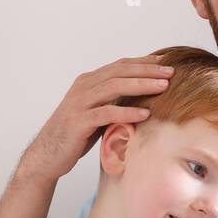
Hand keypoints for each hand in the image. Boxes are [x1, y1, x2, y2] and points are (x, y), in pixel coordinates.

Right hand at [17, 55, 173, 184]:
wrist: (47, 155)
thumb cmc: (76, 134)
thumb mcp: (97, 112)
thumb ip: (113, 100)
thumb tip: (142, 96)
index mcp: (88, 82)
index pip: (120, 66)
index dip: (143, 62)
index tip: (165, 61)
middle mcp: (83, 87)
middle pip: (119, 72)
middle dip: (147, 70)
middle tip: (170, 71)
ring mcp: (79, 103)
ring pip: (114, 87)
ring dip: (141, 85)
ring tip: (163, 86)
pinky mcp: (78, 121)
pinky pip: (106, 113)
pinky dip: (127, 112)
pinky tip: (145, 114)